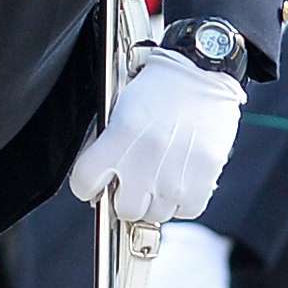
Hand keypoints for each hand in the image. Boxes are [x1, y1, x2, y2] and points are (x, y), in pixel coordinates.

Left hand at [69, 52, 243, 224]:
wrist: (203, 73)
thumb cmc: (164, 85)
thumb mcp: (121, 107)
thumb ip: (108, 145)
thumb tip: (100, 176)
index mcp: (119, 138)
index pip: (84, 183)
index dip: (87, 185)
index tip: (95, 183)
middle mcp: (145, 162)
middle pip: (124, 210)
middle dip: (126, 198)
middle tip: (134, 181)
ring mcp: (174, 177)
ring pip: (156, 215)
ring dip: (156, 201)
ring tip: (162, 175)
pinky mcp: (203, 181)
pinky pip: (186, 211)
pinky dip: (183, 201)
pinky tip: (181, 179)